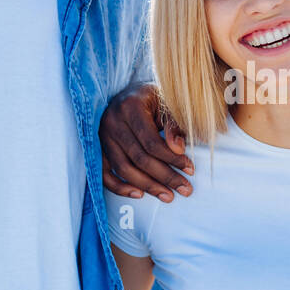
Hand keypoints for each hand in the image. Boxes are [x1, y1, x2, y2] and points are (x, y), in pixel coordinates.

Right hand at [99, 82, 192, 202]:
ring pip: (123, 168)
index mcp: (130, 107)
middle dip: (164, 177)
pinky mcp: (99, 148)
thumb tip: (179, 148)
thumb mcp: (167, 103)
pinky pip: (105, 173)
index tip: (190, 169)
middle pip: (139, 158)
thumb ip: (174, 123)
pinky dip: (120, 187)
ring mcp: (102, 136)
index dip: (172, 159)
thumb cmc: (154, 98)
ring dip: (147, 186)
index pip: (151, 142)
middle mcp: (112, 121)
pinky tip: (139, 194)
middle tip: (185, 189)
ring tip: (168, 195)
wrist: (132, 93)